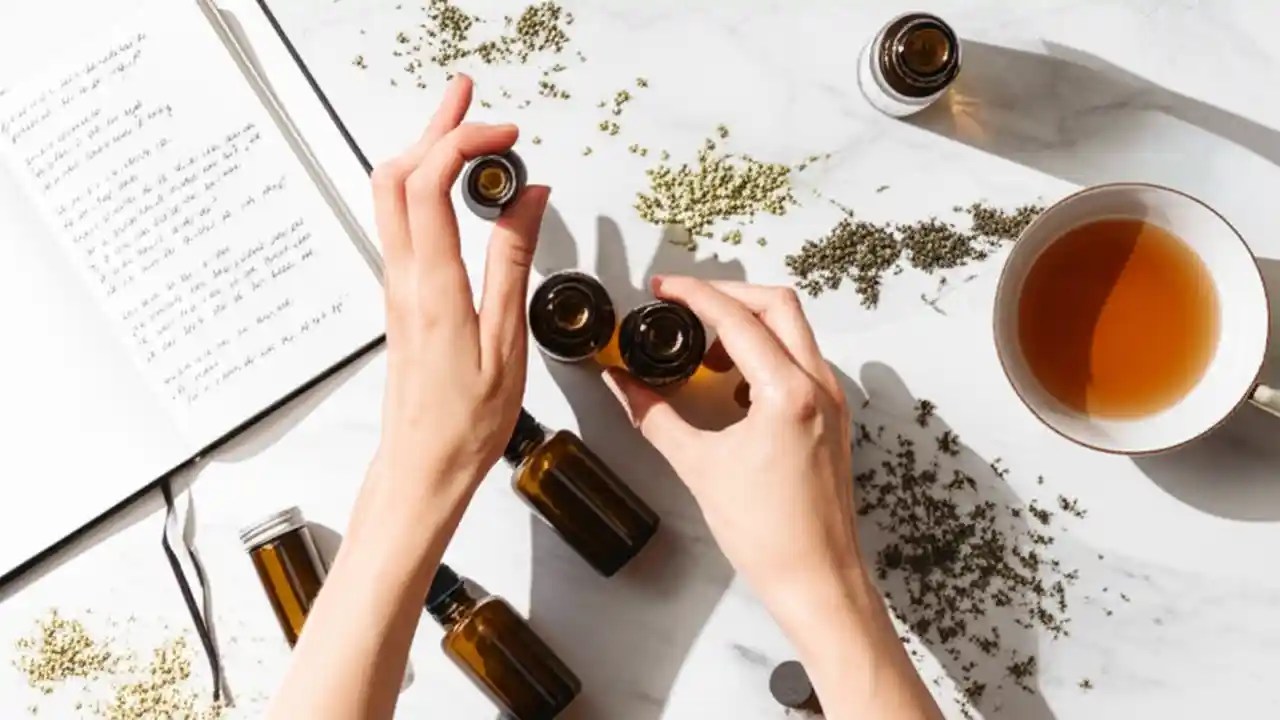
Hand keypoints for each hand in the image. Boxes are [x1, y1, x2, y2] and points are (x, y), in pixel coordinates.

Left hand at [369, 75, 549, 512]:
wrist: (421, 466)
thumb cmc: (465, 422)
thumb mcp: (507, 342)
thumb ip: (513, 262)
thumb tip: (528, 200)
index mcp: (431, 286)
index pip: (428, 183)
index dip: (462, 142)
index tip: (505, 134)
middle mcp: (404, 277)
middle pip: (397, 175)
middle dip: (434, 126)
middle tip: (470, 97)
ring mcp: (397, 285)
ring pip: (393, 196)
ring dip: (426, 152)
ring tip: (466, 127)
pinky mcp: (402, 296)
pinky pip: (403, 222)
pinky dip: (427, 187)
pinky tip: (456, 188)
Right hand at [604, 278, 939, 718]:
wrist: (817, 580)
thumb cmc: (771, 536)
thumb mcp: (699, 468)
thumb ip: (654, 416)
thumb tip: (624, 384)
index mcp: (788, 393)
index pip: (738, 317)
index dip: (694, 295)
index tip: (664, 289)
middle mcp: (819, 388)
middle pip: (777, 304)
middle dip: (727, 294)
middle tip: (684, 304)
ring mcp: (831, 402)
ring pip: (793, 330)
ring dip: (748, 324)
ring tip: (704, 350)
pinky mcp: (831, 419)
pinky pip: (800, 362)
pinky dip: (766, 354)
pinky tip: (733, 384)